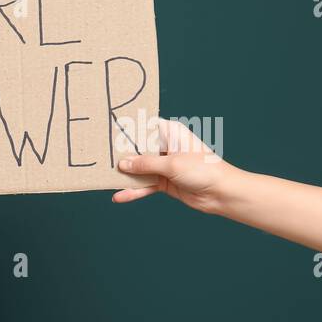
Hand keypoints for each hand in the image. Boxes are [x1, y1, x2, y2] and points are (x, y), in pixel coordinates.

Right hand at [112, 117, 242, 214]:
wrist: (221, 193)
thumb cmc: (203, 170)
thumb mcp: (171, 164)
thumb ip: (145, 164)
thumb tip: (122, 164)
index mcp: (170, 132)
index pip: (144, 126)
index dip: (127, 128)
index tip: (108, 130)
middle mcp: (165, 146)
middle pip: (138, 148)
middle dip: (121, 154)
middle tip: (99, 156)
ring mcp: (164, 165)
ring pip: (139, 168)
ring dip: (125, 175)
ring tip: (105, 177)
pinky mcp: (164, 181)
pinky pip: (144, 185)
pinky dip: (134, 191)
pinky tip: (120, 196)